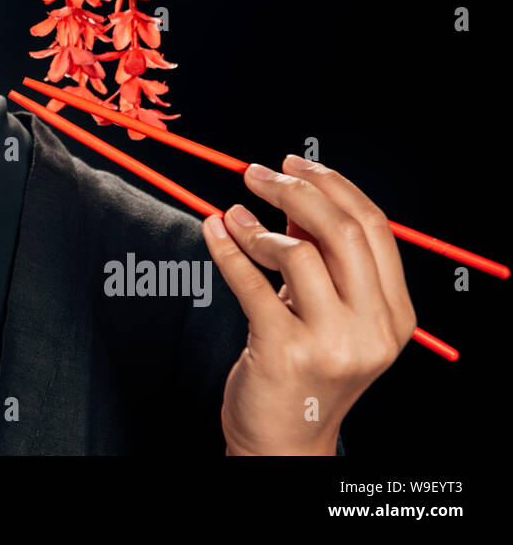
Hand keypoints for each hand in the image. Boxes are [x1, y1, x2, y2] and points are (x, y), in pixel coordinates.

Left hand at [201, 154, 415, 454]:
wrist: (283, 443)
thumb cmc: (302, 370)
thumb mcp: (325, 313)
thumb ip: (319, 258)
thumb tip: (291, 192)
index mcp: (393, 314)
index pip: (373, 228)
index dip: (333, 186)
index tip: (296, 163)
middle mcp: (372, 329)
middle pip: (342, 232)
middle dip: (296, 189)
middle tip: (257, 173)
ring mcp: (332, 343)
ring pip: (298, 253)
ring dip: (256, 225)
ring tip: (232, 215)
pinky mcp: (284, 352)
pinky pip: (250, 283)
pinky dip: (227, 247)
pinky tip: (213, 230)